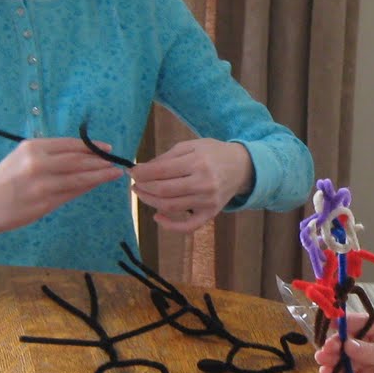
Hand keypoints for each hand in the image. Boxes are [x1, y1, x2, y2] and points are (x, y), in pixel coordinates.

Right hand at [0, 137, 124, 234]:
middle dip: (100, 161)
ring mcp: (42, 184)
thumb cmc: (4, 180)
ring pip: (78, 178)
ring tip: (114, 173)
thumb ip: (48, 156)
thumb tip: (80, 157)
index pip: (70, 145)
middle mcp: (38, 163)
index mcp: (33, 148)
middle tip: (116, 162)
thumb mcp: (22, 158)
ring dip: (99, 176)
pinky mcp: (44, 203)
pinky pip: (71, 193)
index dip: (92, 147)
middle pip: (78, 160)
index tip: (108, 148)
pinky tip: (96, 185)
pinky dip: (86, 188)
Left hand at [129, 139, 252, 232]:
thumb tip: (143, 169)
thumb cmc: (213, 153)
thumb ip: (166, 157)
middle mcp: (203, 183)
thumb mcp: (191, 146)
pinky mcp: (211, 214)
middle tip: (135, 183)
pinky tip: (157, 216)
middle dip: (143, 187)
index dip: (142, 173)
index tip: (132, 172)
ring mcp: (207, 201)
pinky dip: (170, 225)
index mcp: (198, 162)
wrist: (241, 167)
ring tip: (141, 194)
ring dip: (150, 202)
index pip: (161, 171)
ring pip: (170, 207)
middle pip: (163, 191)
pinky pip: (188, 226)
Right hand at [313, 313, 373, 372]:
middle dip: (333, 345)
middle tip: (326, 351)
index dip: (341, 325)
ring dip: (330, 360)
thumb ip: (373, 352)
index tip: (330, 329)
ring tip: (323, 362)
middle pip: (344, 342)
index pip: (355, 322)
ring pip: (341, 360)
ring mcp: (364, 365)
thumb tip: (347, 345)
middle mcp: (368, 345)